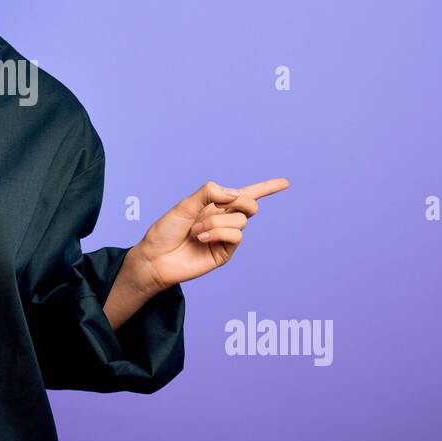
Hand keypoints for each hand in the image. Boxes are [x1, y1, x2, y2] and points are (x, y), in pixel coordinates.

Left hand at [130, 178, 289, 293]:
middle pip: (250, 204)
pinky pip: (236, 235)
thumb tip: (235, 193)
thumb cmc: (165, 231)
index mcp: (214, 204)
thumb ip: (208, 193)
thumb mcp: (184, 205)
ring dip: (216, 222)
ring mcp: (225, 236)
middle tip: (219, 206)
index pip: (244, 194)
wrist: (155, 257)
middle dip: (240, 200)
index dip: (267, 188)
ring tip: (196, 231)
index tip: (286, 183)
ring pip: (241, 220)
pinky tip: (201, 238)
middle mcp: (223, 219)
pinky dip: (218, 233)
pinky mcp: (225, 252)